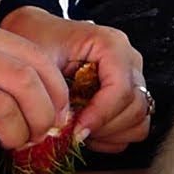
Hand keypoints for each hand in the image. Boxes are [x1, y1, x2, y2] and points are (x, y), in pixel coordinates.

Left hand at [0, 6, 150, 153]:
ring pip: (140, 121)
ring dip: (110, 135)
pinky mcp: (128, 96)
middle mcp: (128, 61)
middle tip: (74, 133)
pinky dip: (112, 138)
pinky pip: (134, 128)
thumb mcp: (38, 60)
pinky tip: (88, 131)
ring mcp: (131, 79)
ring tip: (80, 131)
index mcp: (112, 45)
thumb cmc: (36, 40)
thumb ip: (53, 92)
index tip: (76, 131)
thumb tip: (65, 126)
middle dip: (104, 127)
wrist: (33, 35)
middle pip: (136, 108)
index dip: (99, 116)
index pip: (121, 90)